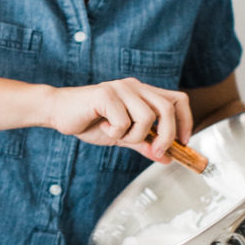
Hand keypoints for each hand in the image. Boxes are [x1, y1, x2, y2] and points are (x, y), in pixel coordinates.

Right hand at [46, 78, 192, 160]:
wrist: (59, 113)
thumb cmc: (90, 122)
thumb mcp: (123, 137)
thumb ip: (145, 144)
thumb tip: (167, 158)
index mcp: (143, 93)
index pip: (178, 100)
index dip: (185, 121)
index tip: (182, 143)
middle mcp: (135, 86)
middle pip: (167, 108)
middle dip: (167, 136)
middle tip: (156, 151)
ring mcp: (121, 88)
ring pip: (147, 117)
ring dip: (135, 136)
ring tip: (117, 136)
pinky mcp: (106, 94)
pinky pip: (123, 121)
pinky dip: (115, 132)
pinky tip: (103, 128)